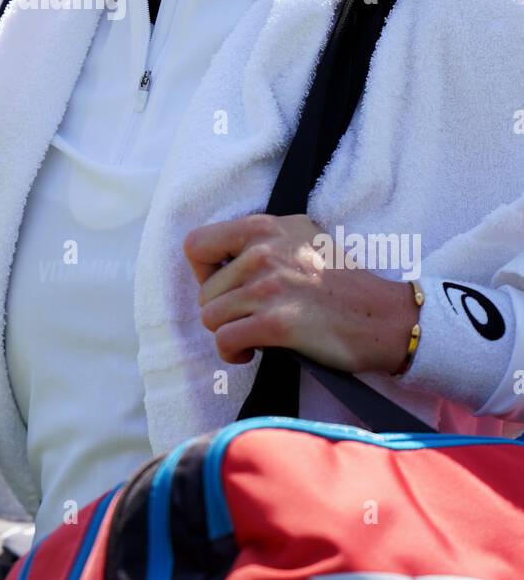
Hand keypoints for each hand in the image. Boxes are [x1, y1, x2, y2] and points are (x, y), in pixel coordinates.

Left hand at [183, 212, 417, 374]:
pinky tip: (251, 351)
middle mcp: (263, 251)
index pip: (196, 244)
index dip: (203, 271)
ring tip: (252, 335)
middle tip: (250, 317)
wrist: (383, 317)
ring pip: (211, 317)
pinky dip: (232, 353)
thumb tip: (220, 253)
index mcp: (265, 227)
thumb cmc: (341, 281)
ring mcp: (269, 287)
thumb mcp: (301, 235)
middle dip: (223, 310)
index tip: (225, 286)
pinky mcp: (276, 324)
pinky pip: (225, 341)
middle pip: (204, 291)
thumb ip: (261, 238)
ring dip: (228, 333)